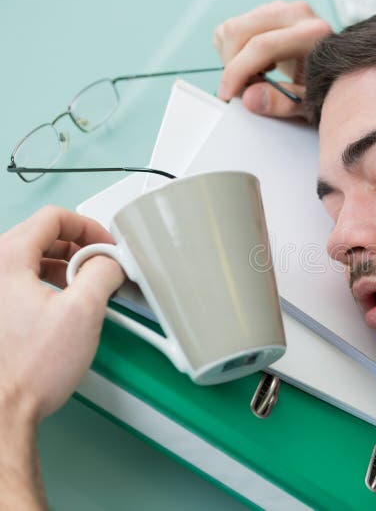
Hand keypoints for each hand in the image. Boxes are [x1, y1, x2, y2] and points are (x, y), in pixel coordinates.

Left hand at [0, 206, 124, 421]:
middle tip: (102, 269)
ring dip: (65, 267)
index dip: (89, 227)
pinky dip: (49, 284)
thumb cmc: (29, 369)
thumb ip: (103, 272)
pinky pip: (23, 280)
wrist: (2, 411)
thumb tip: (112, 262)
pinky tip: (66, 306)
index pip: (53, 217)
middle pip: (42, 235)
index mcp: (6, 259)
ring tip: (86, 291)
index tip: (107, 247)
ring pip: (32, 258)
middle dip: (79, 249)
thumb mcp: (84, 312)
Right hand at [214, 0, 331, 118]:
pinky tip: (258, 63)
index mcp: (312, 33)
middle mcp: (296, 14)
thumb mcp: (310, 103)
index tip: (228, 94)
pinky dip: (234, 50)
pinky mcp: (269, 11)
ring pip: (232, 27)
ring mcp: (282, 9)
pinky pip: (232, 27)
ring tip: (258, 76)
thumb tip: (249, 98)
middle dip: (231, 64)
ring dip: (232, 57)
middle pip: (238, 30)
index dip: (238, 71)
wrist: (336, 70)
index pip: (262, 46)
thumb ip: (283, 103)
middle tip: (244, 88)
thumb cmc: (325, 87)